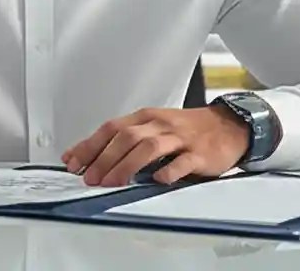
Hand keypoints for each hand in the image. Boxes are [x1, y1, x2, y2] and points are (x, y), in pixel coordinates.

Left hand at [61, 106, 249, 186]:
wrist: (228, 125)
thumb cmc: (186, 129)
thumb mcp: (154, 127)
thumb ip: (128, 140)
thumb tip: (93, 158)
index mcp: (145, 117)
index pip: (110, 128)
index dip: (89, 145)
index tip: (72, 162)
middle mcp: (159, 124)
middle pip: (126, 137)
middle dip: (104, 158)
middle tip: (90, 178)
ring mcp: (180, 138)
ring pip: (149, 147)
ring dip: (127, 165)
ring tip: (113, 182)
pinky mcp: (199, 153)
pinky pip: (182, 162)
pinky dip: (168, 170)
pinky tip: (156, 180)